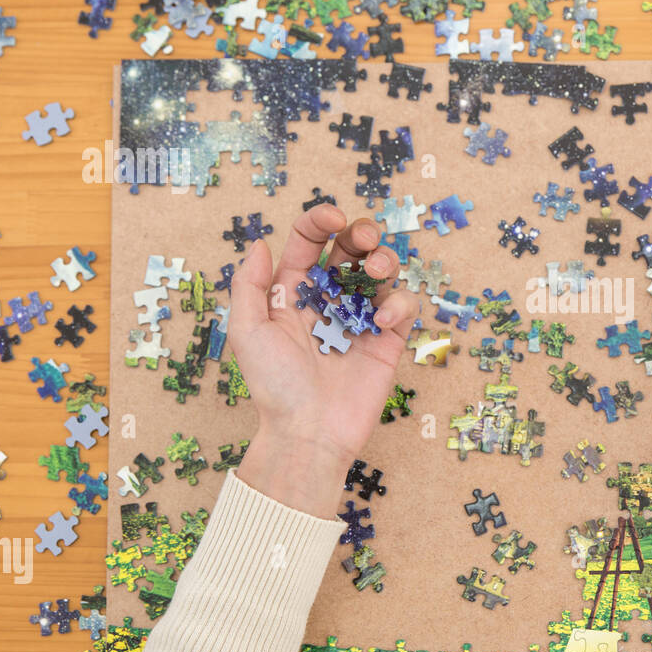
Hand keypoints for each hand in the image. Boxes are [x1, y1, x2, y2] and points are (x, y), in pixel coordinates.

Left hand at [228, 205, 418, 518]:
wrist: (309, 433)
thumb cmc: (274, 386)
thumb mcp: (248, 333)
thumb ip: (249, 286)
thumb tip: (260, 243)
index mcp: (294, 292)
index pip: (309, 242)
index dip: (320, 221)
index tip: (332, 218)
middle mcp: (329, 299)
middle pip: (351, 248)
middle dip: (362, 232)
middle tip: (364, 238)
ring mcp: (361, 317)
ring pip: (382, 270)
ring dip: (384, 259)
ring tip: (375, 272)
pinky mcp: (389, 340)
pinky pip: (403, 306)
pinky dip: (398, 304)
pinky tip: (379, 322)